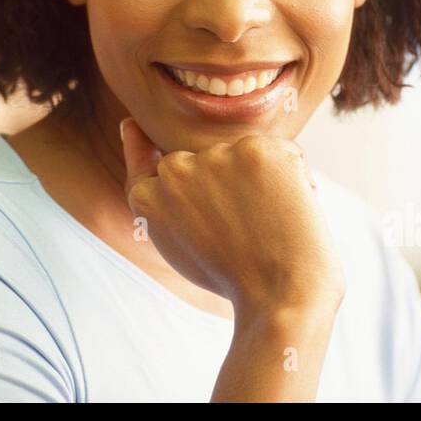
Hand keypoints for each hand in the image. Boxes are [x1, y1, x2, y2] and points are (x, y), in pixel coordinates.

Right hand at [119, 118, 345, 316]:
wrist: (281, 296)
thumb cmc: (231, 274)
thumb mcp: (175, 238)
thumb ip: (154, 188)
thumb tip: (128, 124)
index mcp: (149, 196)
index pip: (155, 165)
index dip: (185, 183)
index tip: (198, 193)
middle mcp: (175, 170)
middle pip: (206, 161)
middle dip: (228, 187)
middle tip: (245, 232)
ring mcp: (216, 157)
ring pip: (244, 157)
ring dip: (261, 181)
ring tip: (269, 224)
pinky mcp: (258, 149)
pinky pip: (282, 153)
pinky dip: (293, 177)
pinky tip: (291, 209)